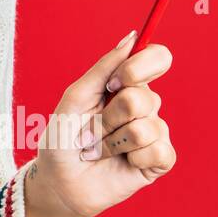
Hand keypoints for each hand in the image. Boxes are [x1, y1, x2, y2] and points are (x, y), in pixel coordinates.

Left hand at [29, 30, 177, 216]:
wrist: (57, 180)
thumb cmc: (63, 137)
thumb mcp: (76, 97)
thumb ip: (104, 67)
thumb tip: (132, 36)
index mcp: (127, 84)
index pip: (158, 58)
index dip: (140, 67)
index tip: (114, 84)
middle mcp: (145, 106)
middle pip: (143, 97)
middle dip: (108, 117)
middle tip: (91, 131)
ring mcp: (154, 133)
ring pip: (145, 127)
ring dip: (111, 142)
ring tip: (97, 150)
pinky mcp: (159, 160)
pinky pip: (158, 151)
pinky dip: (129, 158)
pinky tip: (119, 163)